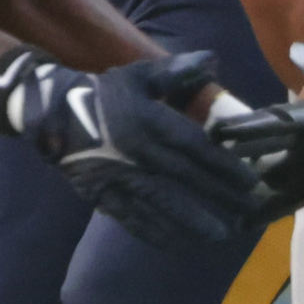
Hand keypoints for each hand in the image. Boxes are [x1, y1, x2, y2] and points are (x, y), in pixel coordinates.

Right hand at [0, 47, 259, 247]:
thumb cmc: (104, 94)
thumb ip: (176, 72)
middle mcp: (137, 153)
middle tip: (248, 212)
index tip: (250, 181)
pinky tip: (180, 243)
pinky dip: (158, 233)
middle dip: (218, 197)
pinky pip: (134, 219)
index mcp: (148, 122)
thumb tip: (212, 60)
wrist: (53, 115)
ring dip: (193, 222)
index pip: (195, 148)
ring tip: (222, 234)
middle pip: (185, 180)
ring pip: (162, 204)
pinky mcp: (104, 196)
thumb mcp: (139, 76)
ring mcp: (120, 178)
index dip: (224, 165)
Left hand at [210, 45, 303, 218]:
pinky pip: (287, 203)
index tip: (209, 133)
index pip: (269, 125)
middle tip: (190, 168)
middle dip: (226, 163)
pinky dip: (261, 212)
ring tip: (202, 201)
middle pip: (258, 161)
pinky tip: (237, 222)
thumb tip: (296, 52)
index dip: (238, 130)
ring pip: (268, 188)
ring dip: (236, 192)